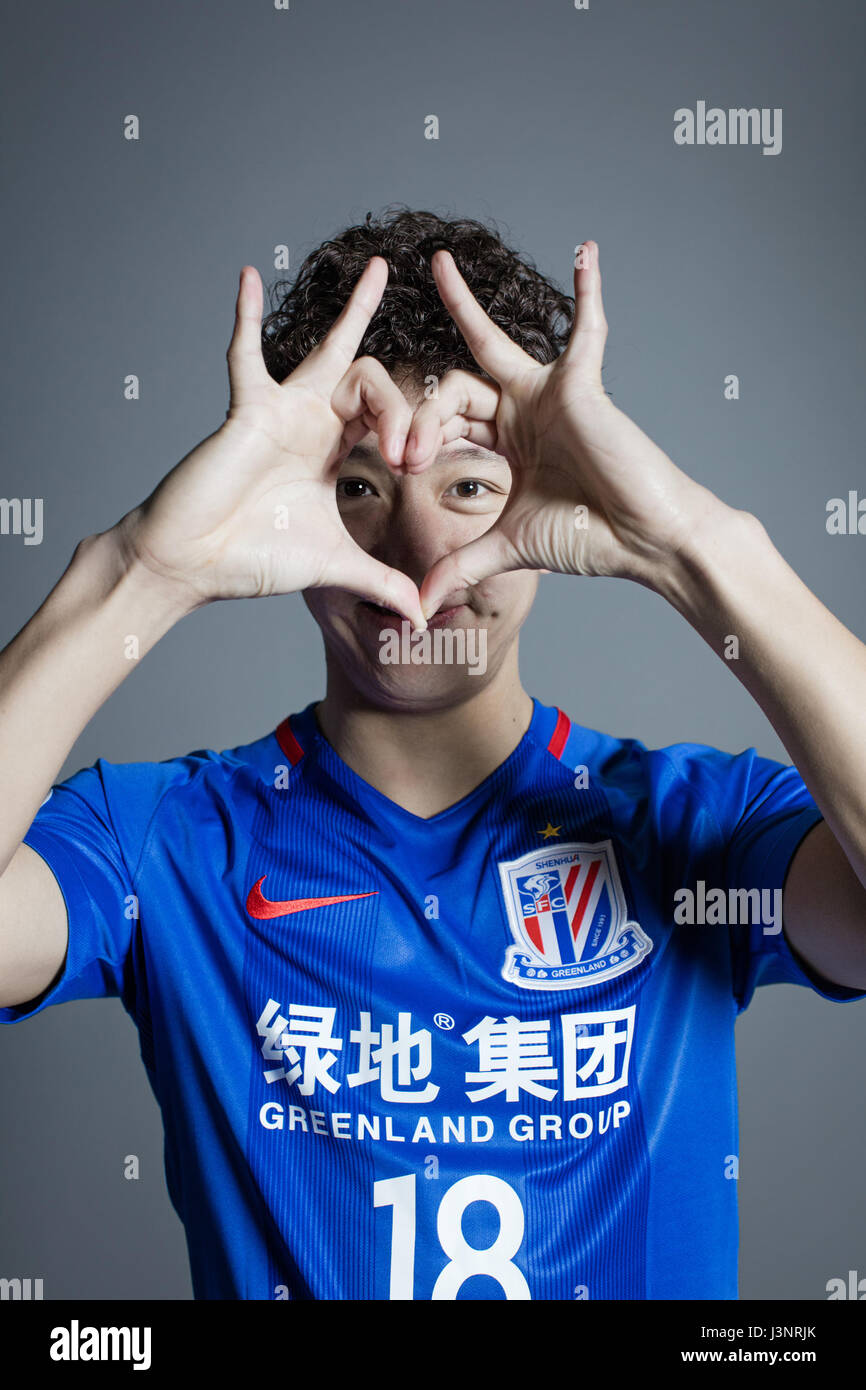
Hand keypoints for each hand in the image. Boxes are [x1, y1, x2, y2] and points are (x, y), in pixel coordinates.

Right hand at [112, 258, 425, 627]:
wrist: (195, 565)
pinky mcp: (247, 411)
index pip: (389, 416)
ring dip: (366, 361)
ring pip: (332, 357)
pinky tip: (247, 275)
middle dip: (400, 408)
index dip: (413, 431)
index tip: (416, 466)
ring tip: (384, 374)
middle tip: (406, 453)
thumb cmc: (255, 557)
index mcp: (335, 451)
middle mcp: (313, 422)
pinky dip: (243, 317)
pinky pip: (244, 356)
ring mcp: (281, 411)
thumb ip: (381, 581)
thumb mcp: (334, 566)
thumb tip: (423, 613)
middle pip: (372, 380)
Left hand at [405, 241, 731, 616]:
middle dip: (424, 410)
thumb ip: (459, 567)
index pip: (445, 418)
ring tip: (438, 270)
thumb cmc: (588, 538)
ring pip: (490, 348)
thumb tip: (418, 608)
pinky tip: (586, 251)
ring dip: (464, 310)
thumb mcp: (508, 549)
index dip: (416, 434)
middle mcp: (524, 410)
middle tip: (408, 447)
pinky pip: (588, 328)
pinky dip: (589, 290)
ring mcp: (552, 393)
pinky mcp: (583, 384)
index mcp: (506, 441)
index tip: (402, 464)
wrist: (643, 542)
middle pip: (455, 385)